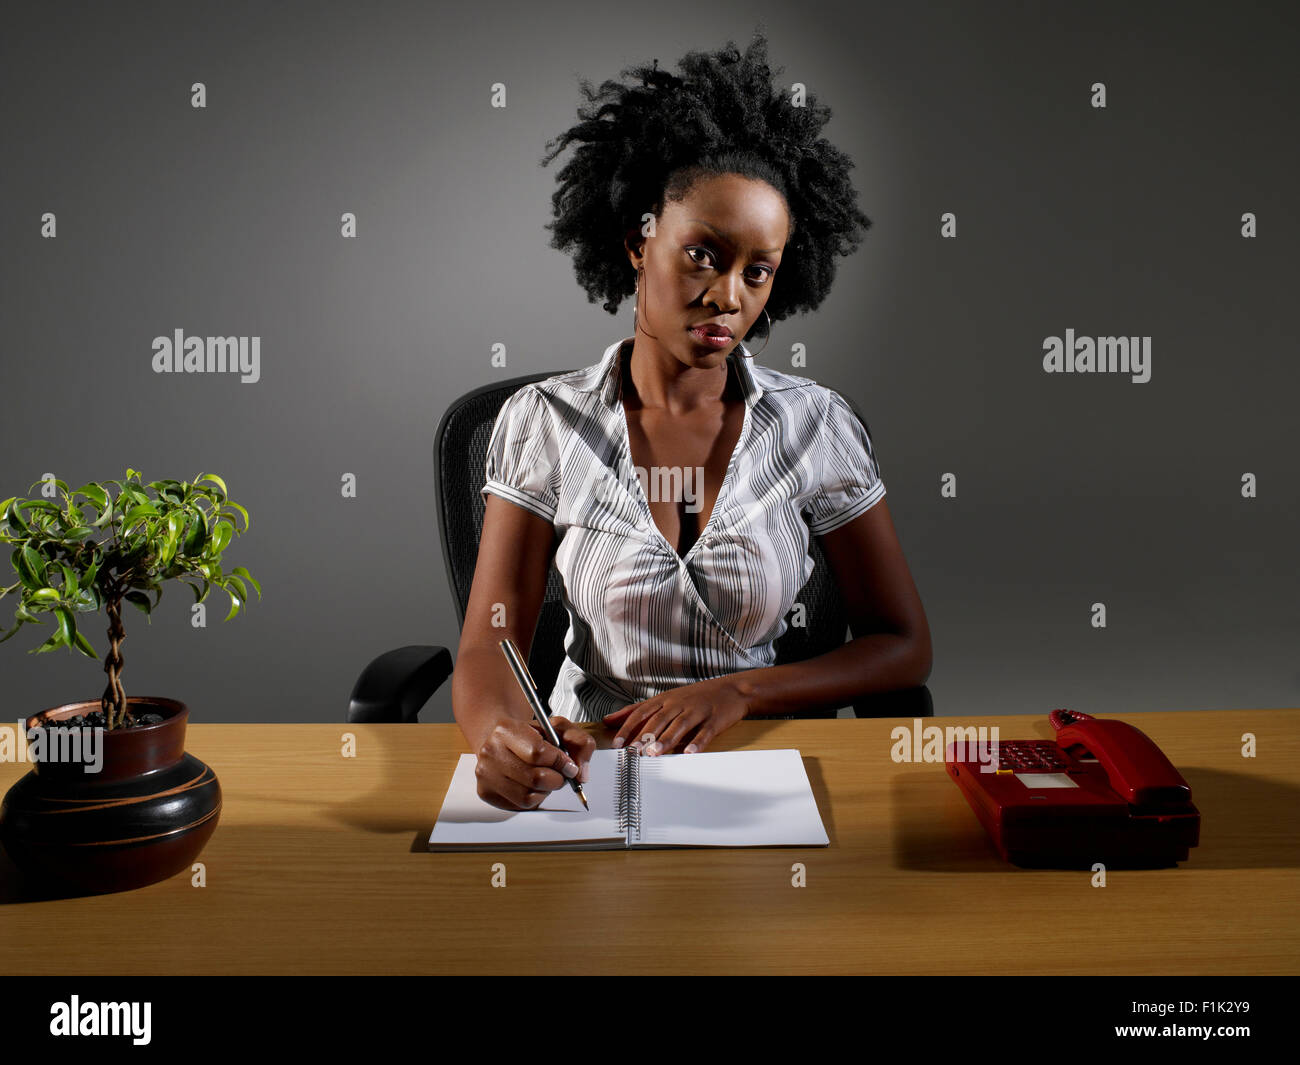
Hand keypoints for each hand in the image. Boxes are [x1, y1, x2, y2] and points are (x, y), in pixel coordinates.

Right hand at [473, 715, 595, 810]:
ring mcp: (486, 774)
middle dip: (556, 779)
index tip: (569, 765)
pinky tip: (532, 785)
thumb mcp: (556, 727)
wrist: (499, 739)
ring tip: (545, 777)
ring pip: (528, 796)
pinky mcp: (487, 792)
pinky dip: (534, 798)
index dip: (560, 762)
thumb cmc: (528, 734)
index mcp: (506, 729)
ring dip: (546, 790)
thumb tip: (581, 773)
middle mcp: (491, 752)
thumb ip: (578, 741)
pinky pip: (520, 805)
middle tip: (560, 773)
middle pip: (535, 778)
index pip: (539, 753)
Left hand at [602, 676, 748, 754]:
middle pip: (659, 719)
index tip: (617, 743)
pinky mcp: (714, 720)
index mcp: (665, 699)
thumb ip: (637, 710)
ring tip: (654, 753)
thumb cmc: (695, 696)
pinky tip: (689, 753)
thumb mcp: (665, 699)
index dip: (629, 727)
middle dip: (644, 736)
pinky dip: (697, 743)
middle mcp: (679, 704)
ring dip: (666, 740)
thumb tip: (608, 720)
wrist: (731, 689)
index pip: (642, 712)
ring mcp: (697, 711)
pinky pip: (704, 732)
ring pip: (679, 725)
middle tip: (633, 751)